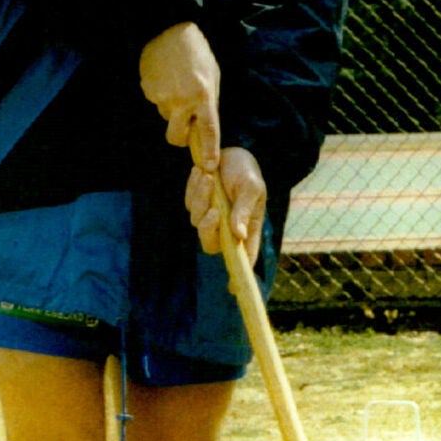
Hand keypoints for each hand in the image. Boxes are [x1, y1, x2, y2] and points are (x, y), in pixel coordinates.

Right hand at [139, 22, 221, 169]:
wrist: (169, 30)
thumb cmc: (197, 54)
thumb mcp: (212, 78)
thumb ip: (208, 103)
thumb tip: (202, 127)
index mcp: (203, 96)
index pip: (208, 131)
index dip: (209, 150)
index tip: (210, 166)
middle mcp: (181, 100)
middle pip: (177, 137)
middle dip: (181, 137)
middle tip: (186, 126)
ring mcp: (162, 96)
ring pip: (166, 117)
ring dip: (172, 109)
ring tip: (177, 85)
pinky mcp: (147, 90)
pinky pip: (156, 102)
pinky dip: (161, 95)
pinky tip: (166, 79)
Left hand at [186, 147, 266, 267]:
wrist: (231, 151)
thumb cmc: (247, 171)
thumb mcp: (251, 187)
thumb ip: (243, 210)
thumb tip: (238, 235)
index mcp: (247, 227)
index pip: (243, 257)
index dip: (238, 275)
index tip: (232, 289)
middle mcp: (228, 227)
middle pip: (211, 244)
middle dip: (209, 228)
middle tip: (214, 209)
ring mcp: (211, 217)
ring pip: (197, 221)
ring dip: (201, 198)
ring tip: (209, 175)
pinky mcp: (198, 205)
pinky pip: (189, 204)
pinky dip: (194, 189)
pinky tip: (202, 173)